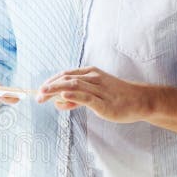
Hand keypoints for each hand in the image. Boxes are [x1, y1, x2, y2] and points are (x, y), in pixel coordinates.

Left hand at [36, 66, 151, 122]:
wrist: (139, 101)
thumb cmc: (116, 97)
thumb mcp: (94, 96)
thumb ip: (75, 99)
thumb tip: (58, 102)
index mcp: (90, 74)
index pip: (65, 74)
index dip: (50, 81)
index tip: (39, 90)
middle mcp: (93, 78)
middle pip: (66, 79)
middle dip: (49, 87)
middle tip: (37, 96)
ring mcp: (98, 89)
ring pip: (73, 86)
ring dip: (55, 90)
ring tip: (43, 95)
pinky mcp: (103, 102)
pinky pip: (86, 97)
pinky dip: (73, 96)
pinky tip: (62, 97)